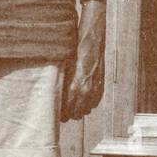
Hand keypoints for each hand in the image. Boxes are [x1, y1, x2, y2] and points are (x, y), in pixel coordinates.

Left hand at [62, 0, 105, 121]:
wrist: (92, 42)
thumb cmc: (75, 52)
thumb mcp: (63, 69)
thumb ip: (60, 85)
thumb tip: (54, 96)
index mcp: (75, 87)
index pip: (68, 111)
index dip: (62, 115)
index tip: (58, 115)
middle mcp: (86, 90)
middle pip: (78, 114)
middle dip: (70, 114)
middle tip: (64, 112)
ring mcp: (95, 88)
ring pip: (87, 109)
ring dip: (80, 109)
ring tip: (73, 106)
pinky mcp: (101, 84)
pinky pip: (95, 101)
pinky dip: (89, 102)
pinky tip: (84, 99)